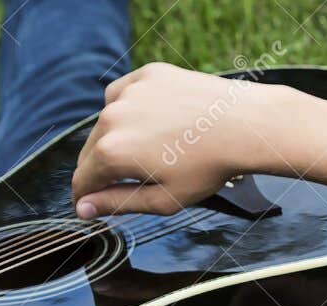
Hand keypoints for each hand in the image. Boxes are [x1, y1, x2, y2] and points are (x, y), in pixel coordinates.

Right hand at [71, 62, 290, 217]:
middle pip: (89, 152)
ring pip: (104, 123)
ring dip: (115, 139)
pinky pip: (122, 95)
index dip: (86, 197)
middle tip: (128, 181)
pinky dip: (127, 110)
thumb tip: (83, 208)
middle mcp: (112, 118)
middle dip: (101, 169)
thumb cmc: (208, 167)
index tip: (95, 204)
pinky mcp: (146, 75)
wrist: (244, 125)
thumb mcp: (162, 200)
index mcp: (112, 153)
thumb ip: (117, 204)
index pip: (81, 181)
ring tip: (146, 151)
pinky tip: (148, 122)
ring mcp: (129, 92)